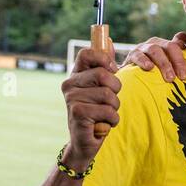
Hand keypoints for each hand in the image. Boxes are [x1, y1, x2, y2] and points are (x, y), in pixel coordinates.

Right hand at [60, 45, 121, 167]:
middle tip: (111, 101)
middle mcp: (69, 84)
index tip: (112, 71)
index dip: (104, 59)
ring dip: (115, 108)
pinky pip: (108, 111)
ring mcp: (71, 98)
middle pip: (103, 74)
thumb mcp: (101, 87)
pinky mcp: (77, 113)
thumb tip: (110, 42)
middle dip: (116, 89)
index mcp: (75, 75)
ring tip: (106, 114)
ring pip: (108, 95)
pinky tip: (103, 124)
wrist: (84, 143)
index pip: (87, 53)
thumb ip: (105, 66)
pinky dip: (112, 120)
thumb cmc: (96, 113)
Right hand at [124, 32, 185, 81]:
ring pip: (155, 50)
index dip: (183, 58)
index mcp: (166, 45)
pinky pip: (138, 55)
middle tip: (182, 77)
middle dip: (177, 61)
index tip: (185, 74)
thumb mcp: (168, 64)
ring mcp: (143, 48)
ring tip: (169, 78)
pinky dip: (143, 60)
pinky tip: (149, 67)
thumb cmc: (154, 72)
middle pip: (169, 46)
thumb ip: (178, 54)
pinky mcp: (132, 55)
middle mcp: (155, 43)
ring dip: (163, 63)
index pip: (178, 45)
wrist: (133, 77)